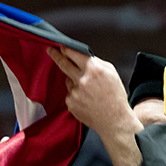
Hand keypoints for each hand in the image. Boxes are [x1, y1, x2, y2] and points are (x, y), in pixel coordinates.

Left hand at [47, 45, 145, 165]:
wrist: (114, 120)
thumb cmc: (115, 96)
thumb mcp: (111, 73)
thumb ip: (96, 63)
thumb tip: (82, 57)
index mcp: (94, 69)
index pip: (74, 53)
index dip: (64, 48)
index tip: (58, 45)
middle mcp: (82, 80)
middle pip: (64, 64)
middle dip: (55, 55)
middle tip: (50, 50)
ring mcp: (74, 92)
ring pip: (69, 81)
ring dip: (74, 82)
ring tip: (89, 91)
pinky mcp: (70, 103)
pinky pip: (69, 93)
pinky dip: (75, 94)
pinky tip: (86, 99)